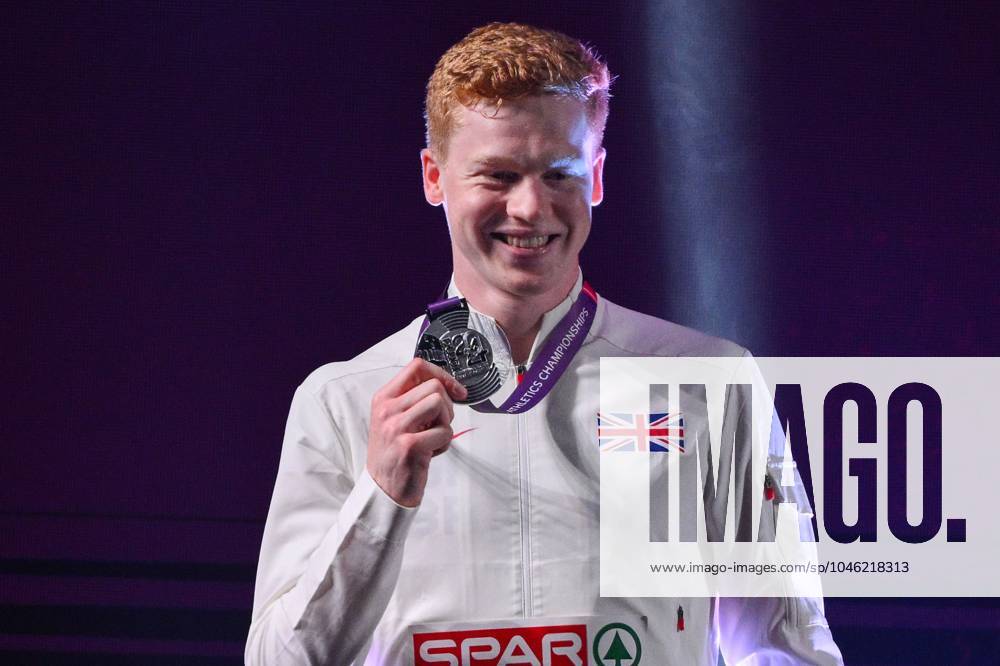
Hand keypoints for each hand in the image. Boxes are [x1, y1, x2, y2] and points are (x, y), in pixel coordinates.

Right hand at [366, 358, 467, 506]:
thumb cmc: (394, 452)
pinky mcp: (409, 446)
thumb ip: (413, 399)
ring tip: (433, 436)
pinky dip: (444, 443)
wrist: (383, 489)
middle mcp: (387, 409)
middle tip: (439, 423)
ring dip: (445, 422)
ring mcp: (396, 427)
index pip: (417, 366)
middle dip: (447, 404)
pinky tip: (431, 452)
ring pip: (439, 404)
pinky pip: (445, 432)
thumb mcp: (394, 418)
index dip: (442, 375)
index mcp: (383, 398)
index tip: (456, 390)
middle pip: (434, 385)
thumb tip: (447, 383)